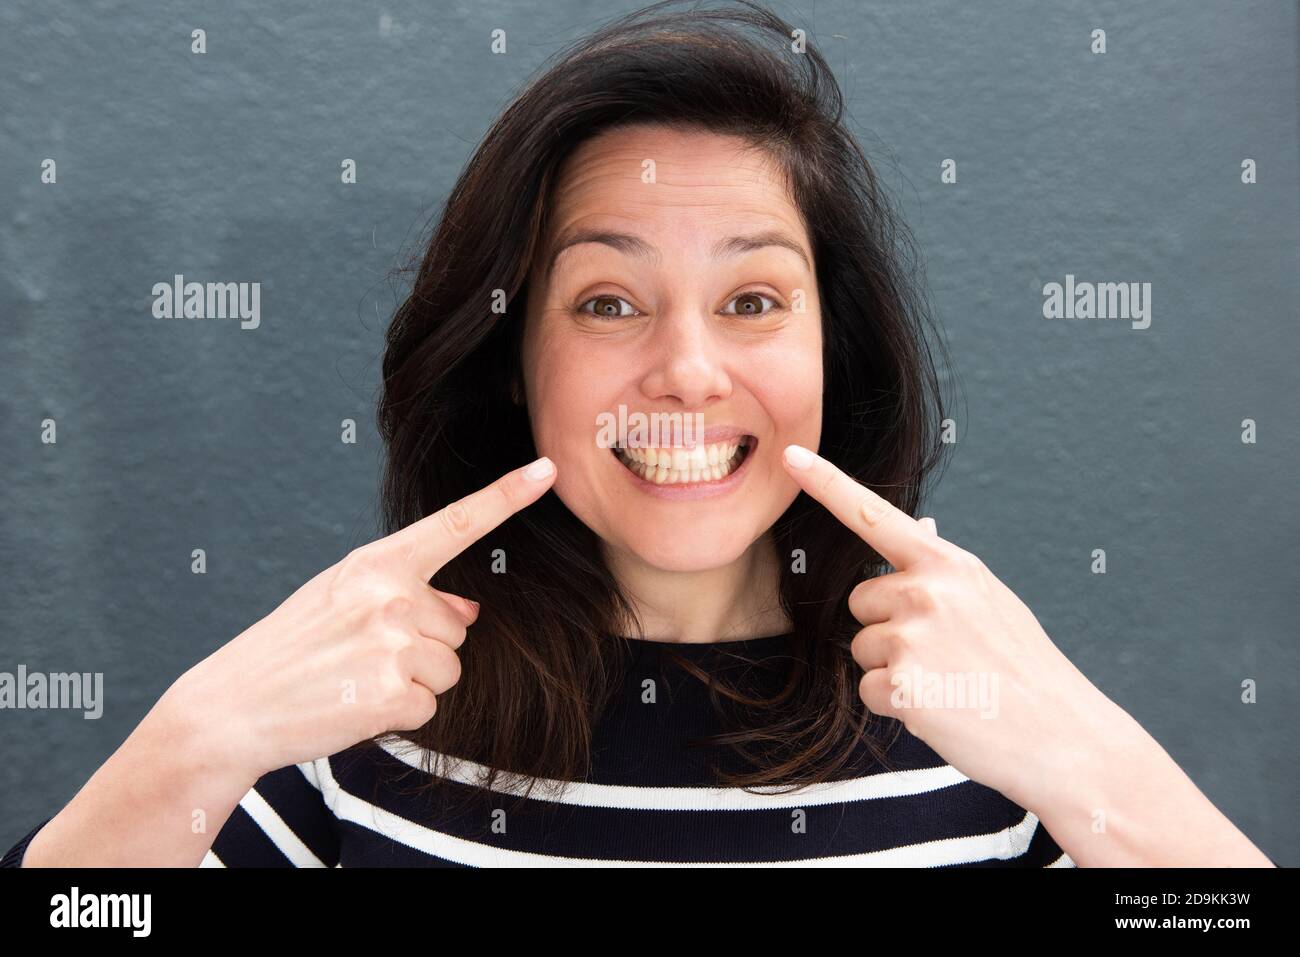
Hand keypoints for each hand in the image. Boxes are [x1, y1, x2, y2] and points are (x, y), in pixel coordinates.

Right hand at [161, 456, 557, 779]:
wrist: (232, 706)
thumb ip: (408, 595)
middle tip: (358, 657)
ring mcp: (393, 643)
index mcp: (377, 563)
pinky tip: (353, 706)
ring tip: (354, 680)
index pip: (456, 523)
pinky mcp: (393, 692)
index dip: (506, 496)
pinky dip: (398, 715)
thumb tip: (470, 609)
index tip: (547, 468)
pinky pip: (429, 706)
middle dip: (421, 648)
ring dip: (413, 683)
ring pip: (450, 668)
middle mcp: (391, 594)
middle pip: (457, 627)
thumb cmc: (292, 649)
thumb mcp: (343, 601)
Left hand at [781, 444, 1109, 809]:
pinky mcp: (904, 685)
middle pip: (861, 602)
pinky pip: (869, 691)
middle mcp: (928, 591)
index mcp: (950, 565)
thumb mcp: (993, 602)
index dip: (827, 484)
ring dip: (893, 672)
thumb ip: (946, 574)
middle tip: (945, 658)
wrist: (1065, 737)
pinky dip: (897, 708)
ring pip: (862, 649)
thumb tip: (921, 532)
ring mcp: (914, 636)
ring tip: (949, 685)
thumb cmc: (1026, 673)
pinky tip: (942, 711)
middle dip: (888, 630)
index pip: (875, 515)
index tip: (792, 454)